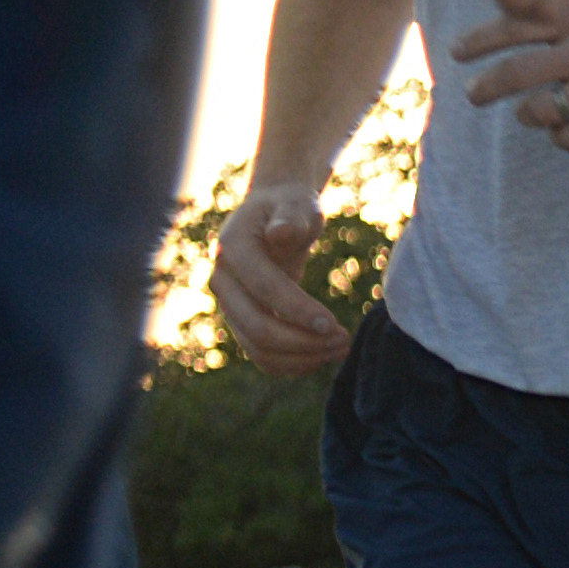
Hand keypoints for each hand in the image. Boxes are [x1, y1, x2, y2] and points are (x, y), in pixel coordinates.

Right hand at [209, 183, 354, 377]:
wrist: (273, 218)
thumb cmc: (291, 209)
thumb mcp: (296, 204)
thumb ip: (291, 217)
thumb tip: (281, 234)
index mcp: (233, 249)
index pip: (264, 289)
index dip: (298, 311)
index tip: (334, 325)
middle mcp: (223, 281)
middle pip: (256, 329)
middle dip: (303, 342)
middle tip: (345, 339)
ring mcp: (230, 304)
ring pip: (259, 349)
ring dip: (302, 357)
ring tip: (342, 348)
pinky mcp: (243, 320)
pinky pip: (263, 354)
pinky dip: (294, 363)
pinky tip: (325, 355)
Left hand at [459, 0, 568, 150]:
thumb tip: (523, 32)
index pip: (516, 25)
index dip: (479, 41)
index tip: (458, 53)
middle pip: (516, 72)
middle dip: (486, 87)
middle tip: (475, 95)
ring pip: (539, 111)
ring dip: (530, 115)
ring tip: (536, 113)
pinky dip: (563, 138)